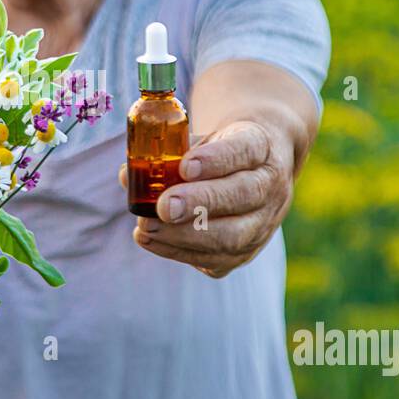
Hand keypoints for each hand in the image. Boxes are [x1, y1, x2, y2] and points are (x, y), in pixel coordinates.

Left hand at [118, 120, 294, 278]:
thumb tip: (127, 177)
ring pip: (233, 236)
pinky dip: (181, 252)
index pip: (245, 150)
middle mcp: (272, 186)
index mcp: (262, 146)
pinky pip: (217, 260)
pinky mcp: (247, 252)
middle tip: (164, 207)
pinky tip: (153, 241)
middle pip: (244, 196)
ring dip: (185, 235)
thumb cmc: (220, 149)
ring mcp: (264, 223)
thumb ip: (167, 154)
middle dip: (201, 204)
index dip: (216, 160)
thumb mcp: (201, 139)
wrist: (259, 167)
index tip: (185, 166)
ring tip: (146, 228)